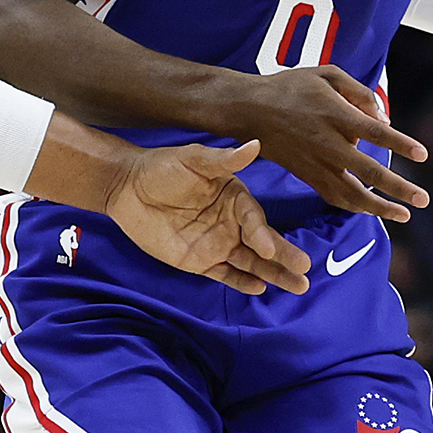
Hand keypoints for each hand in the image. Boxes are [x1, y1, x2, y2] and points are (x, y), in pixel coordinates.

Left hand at [105, 141, 312, 294]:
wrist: (126, 188)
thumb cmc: (163, 168)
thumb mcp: (193, 160)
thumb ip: (224, 160)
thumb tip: (255, 144)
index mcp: (234, 198)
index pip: (254, 219)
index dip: (263, 233)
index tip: (269, 246)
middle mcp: (231, 223)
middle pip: (262, 243)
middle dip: (284, 257)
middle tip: (306, 270)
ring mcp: (216, 244)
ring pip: (251, 262)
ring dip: (274, 273)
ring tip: (298, 285)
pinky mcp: (198, 261)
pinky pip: (225, 275)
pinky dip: (242, 282)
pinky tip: (259, 288)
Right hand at [223, 64, 429, 221]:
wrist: (251, 109)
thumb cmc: (291, 87)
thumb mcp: (326, 74)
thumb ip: (359, 92)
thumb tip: (384, 120)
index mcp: (336, 115)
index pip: (376, 134)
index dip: (401, 144)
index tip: (423, 155)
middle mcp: (328, 143)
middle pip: (369, 171)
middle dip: (399, 188)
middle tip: (423, 200)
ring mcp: (317, 163)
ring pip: (352, 194)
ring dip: (380, 207)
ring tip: (403, 215)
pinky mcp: (307, 175)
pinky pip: (335, 197)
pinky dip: (355, 207)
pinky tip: (372, 210)